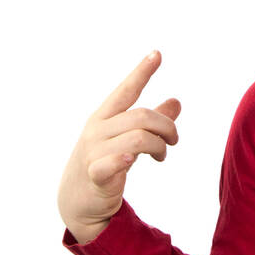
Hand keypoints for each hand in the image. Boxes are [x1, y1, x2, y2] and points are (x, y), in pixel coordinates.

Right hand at [57, 50, 180, 243]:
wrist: (77, 201)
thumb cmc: (104, 163)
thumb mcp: (126, 139)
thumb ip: (151, 123)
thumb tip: (177, 102)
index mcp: (104, 117)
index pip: (126, 90)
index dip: (141, 72)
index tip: (157, 53)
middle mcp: (97, 130)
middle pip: (142, 116)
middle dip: (166, 126)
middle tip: (174, 140)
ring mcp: (94, 152)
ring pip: (139, 138)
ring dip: (160, 146)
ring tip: (161, 155)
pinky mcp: (96, 175)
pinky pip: (113, 162)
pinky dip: (125, 159)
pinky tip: (131, 161)